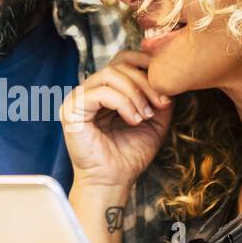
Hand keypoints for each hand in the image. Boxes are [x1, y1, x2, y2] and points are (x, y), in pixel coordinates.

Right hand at [61, 51, 172, 193]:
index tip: (165, 85)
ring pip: (109, 75)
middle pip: (118, 65)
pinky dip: (123, 103)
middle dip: (145, 82)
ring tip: (145, 115)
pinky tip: (134, 120)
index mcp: (105, 90)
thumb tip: (169, 79)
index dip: (144, 64)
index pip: (122, 60)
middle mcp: (89, 91)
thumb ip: (159, 98)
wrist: (113, 182)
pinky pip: (100, 93)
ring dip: (135, 93)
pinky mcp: (71, 110)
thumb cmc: (129, 156)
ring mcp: (77, 99)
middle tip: (160, 103)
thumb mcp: (154, 122)